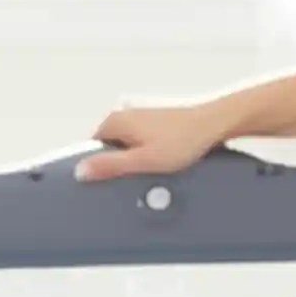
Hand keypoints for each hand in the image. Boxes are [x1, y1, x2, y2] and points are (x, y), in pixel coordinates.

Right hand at [75, 97, 230, 180]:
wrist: (215, 123)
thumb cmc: (183, 141)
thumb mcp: (143, 160)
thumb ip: (110, 165)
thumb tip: (79, 172)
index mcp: (114, 121)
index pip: (90, 150)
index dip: (99, 169)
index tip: (111, 183)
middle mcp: (124, 114)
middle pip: (108, 148)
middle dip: (119, 165)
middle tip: (136, 179)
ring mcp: (140, 115)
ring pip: (127, 146)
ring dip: (136, 160)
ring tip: (153, 169)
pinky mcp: (155, 120)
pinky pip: (142, 142)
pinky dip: (148, 153)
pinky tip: (163, 161)